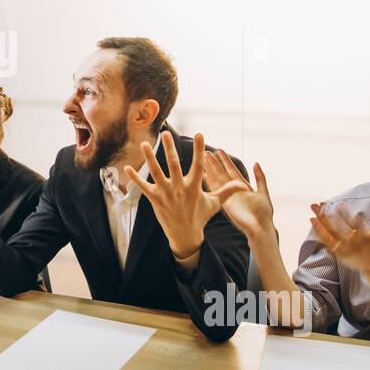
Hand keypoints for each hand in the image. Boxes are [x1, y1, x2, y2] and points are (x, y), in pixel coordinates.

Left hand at [124, 131, 240, 261]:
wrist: (185, 235)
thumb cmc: (200, 216)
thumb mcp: (215, 203)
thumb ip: (227, 191)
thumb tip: (243, 184)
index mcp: (195, 188)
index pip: (198, 165)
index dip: (199, 150)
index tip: (200, 134)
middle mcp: (180, 189)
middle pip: (174, 166)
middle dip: (170, 149)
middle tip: (166, 134)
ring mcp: (166, 194)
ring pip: (157, 173)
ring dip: (149, 158)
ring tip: (144, 144)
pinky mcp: (155, 200)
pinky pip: (144, 187)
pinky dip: (135, 178)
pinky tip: (126, 167)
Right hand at [205, 149, 275, 240]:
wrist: (260, 227)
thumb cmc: (264, 212)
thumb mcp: (263, 191)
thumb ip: (260, 177)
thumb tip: (255, 162)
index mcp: (242, 186)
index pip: (232, 170)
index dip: (226, 161)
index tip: (219, 150)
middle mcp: (233, 190)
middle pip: (222, 173)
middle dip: (215, 163)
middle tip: (206, 152)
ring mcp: (228, 196)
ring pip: (217, 180)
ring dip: (210, 170)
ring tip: (203, 160)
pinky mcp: (224, 203)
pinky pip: (216, 191)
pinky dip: (209, 183)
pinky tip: (203, 174)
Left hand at [310, 204, 369, 274]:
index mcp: (362, 237)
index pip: (352, 223)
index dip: (346, 214)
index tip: (339, 204)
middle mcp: (351, 243)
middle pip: (335, 228)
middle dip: (326, 215)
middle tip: (319, 203)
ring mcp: (343, 249)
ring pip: (329, 234)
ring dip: (319, 223)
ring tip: (312, 211)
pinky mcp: (338, 253)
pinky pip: (326, 241)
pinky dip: (319, 231)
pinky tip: (313, 221)